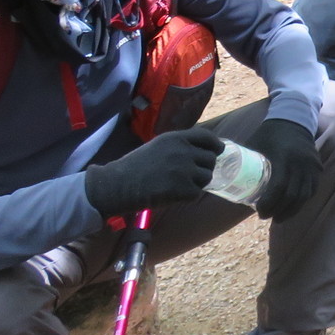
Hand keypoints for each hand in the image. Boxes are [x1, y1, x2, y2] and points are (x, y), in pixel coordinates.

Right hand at [84, 126, 224, 217]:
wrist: (117, 185)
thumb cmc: (134, 167)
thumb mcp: (158, 146)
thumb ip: (179, 146)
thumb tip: (202, 152)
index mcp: (176, 138)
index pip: (208, 137)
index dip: (215, 145)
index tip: (218, 151)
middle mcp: (183, 151)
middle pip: (211, 159)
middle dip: (204, 168)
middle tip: (191, 176)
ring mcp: (184, 170)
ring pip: (207, 177)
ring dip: (197, 183)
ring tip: (179, 185)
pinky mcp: (183, 189)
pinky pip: (196, 193)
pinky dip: (188, 196)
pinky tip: (173, 195)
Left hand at [244, 117, 320, 220]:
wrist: (293, 120)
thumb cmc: (269, 134)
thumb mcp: (254, 145)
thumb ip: (245, 163)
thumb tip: (227, 183)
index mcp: (283, 157)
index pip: (278, 187)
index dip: (269, 203)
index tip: (259, 211)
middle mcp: (300, 163)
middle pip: (292, 195)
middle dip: (279, 211)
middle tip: (266, 216)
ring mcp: (311, 166)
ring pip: (304, 196)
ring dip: (291, 210)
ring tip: (278, 217)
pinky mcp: (317, 167)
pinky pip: (312, 190)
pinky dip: (302, 202)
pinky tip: (292, 207)